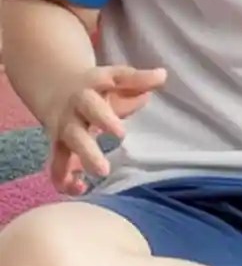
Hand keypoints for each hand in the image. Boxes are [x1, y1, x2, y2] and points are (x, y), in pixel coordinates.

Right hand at [46, 66, 165, 194]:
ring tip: (85, 186)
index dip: (105, 120)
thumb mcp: (117, 77)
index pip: (94, 106)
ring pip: (61, 154)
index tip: (120, 135)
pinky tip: (79, 190)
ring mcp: (62, 134)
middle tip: (103, 170)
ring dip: (69, 171)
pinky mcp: (58, 148)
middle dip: (87, 152)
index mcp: (86, 95)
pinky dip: (63, 180)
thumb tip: (162, 75)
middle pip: (74, 135)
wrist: (58, 85)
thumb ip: (139, 80)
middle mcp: (70, 116)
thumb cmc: (99, 86)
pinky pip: (56, 166)